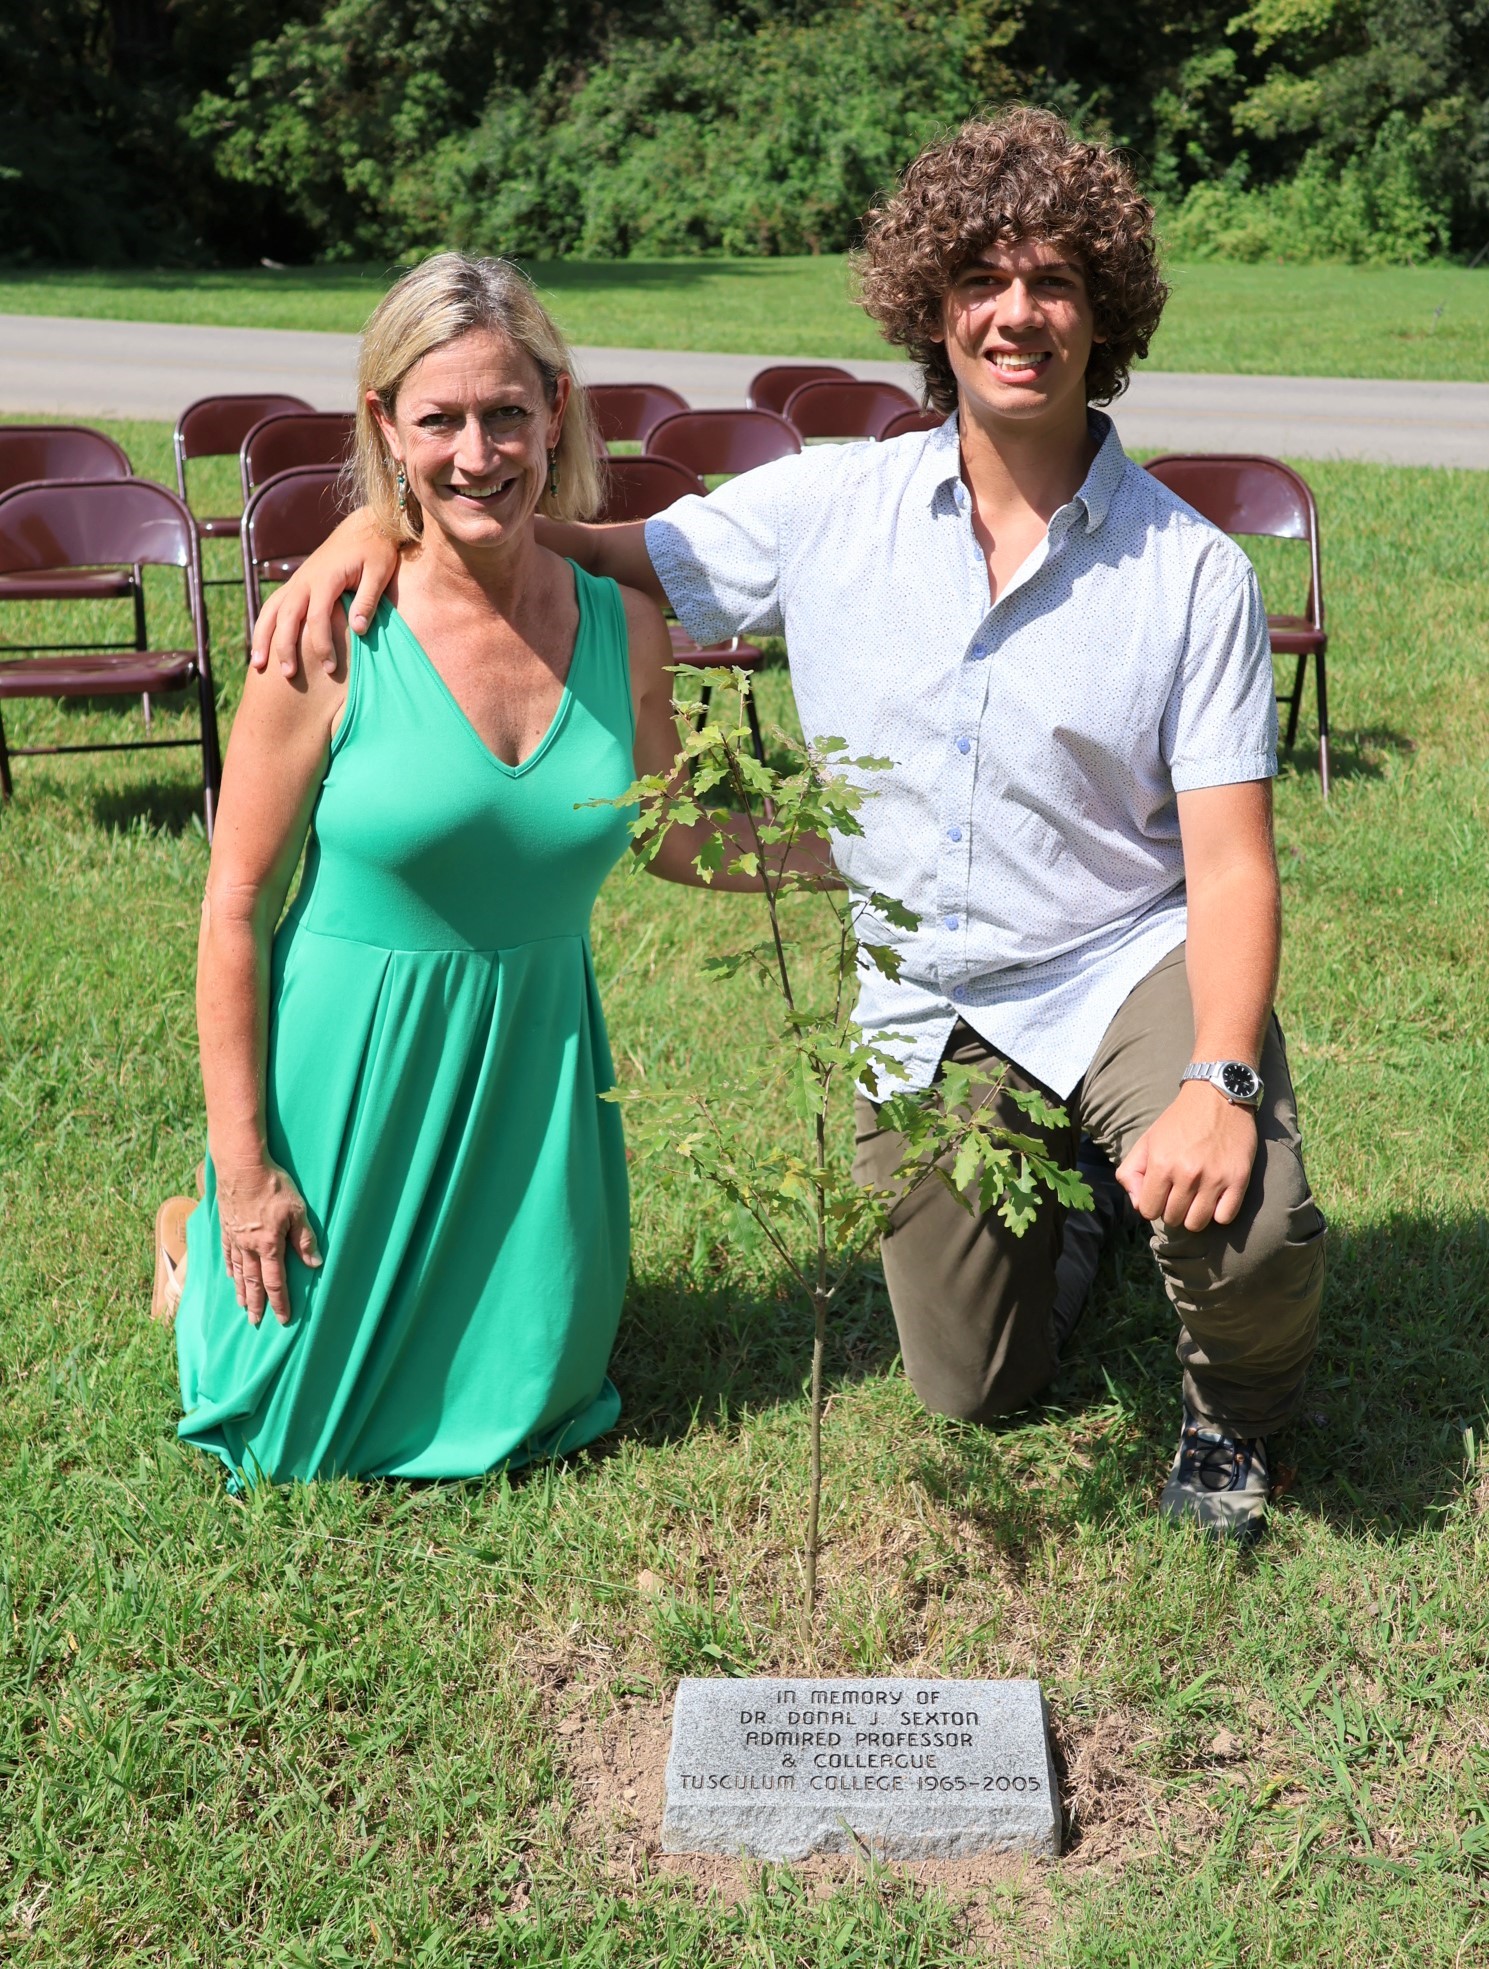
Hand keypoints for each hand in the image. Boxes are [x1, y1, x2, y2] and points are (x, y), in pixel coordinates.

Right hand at [216, 1157, 321, 1325]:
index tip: (282, 1319)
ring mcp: (235, 1238)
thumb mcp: (298, 1211)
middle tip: (256, 1322)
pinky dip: (230, 1268)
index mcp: (269, 1245)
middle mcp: (249, 1247)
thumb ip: (305, 1239)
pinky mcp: (226, 1227)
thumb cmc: (273, 1186)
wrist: (241, 1167)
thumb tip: (315, 1264)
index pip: (275, 1281)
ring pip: (238, 1271)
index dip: (280, 1302)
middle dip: (257, 1304)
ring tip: (243, 1306)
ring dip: (241, 1290)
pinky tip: (230, 1276)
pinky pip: (227, 1254)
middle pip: (253, 1282)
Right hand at [249, 509, 397, 679]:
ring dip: (263, 637)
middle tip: (287, 674)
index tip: (330, 668)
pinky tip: (261, 647)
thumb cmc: (375, 550)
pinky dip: (264, 625)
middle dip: (284, 646)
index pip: (317, 617)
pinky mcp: (296, 583)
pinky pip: (273, 606)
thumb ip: (368, 599)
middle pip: (286, 616)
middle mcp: (304, 579)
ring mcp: (297, 581)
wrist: (363, 527)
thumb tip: (359, 630)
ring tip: (258, 665)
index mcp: (325, 578)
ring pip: (271, 610)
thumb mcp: (379, 572)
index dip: (322, 644)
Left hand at [1115, 1082, 1257, 1232]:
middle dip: (1172, 1209)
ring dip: (1193, 1215)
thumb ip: (1131, 1173)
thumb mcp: (1146, 1140)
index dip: (1153, 1204)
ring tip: (1196, 1197)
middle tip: (1179, 1193)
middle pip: (1172, 1219)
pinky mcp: (1239, 1180)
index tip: (1161, 1194)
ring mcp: (1215, 1178)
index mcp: (1161, 1163)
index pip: (1148, 1210)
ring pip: (1197, 1223)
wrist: (1217, 1096)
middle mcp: (1187, 1174)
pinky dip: (1218, 1213)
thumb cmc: (1178, 1121)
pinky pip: (1225, 1217)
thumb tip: (1138, 1205)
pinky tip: (1215, 1197)